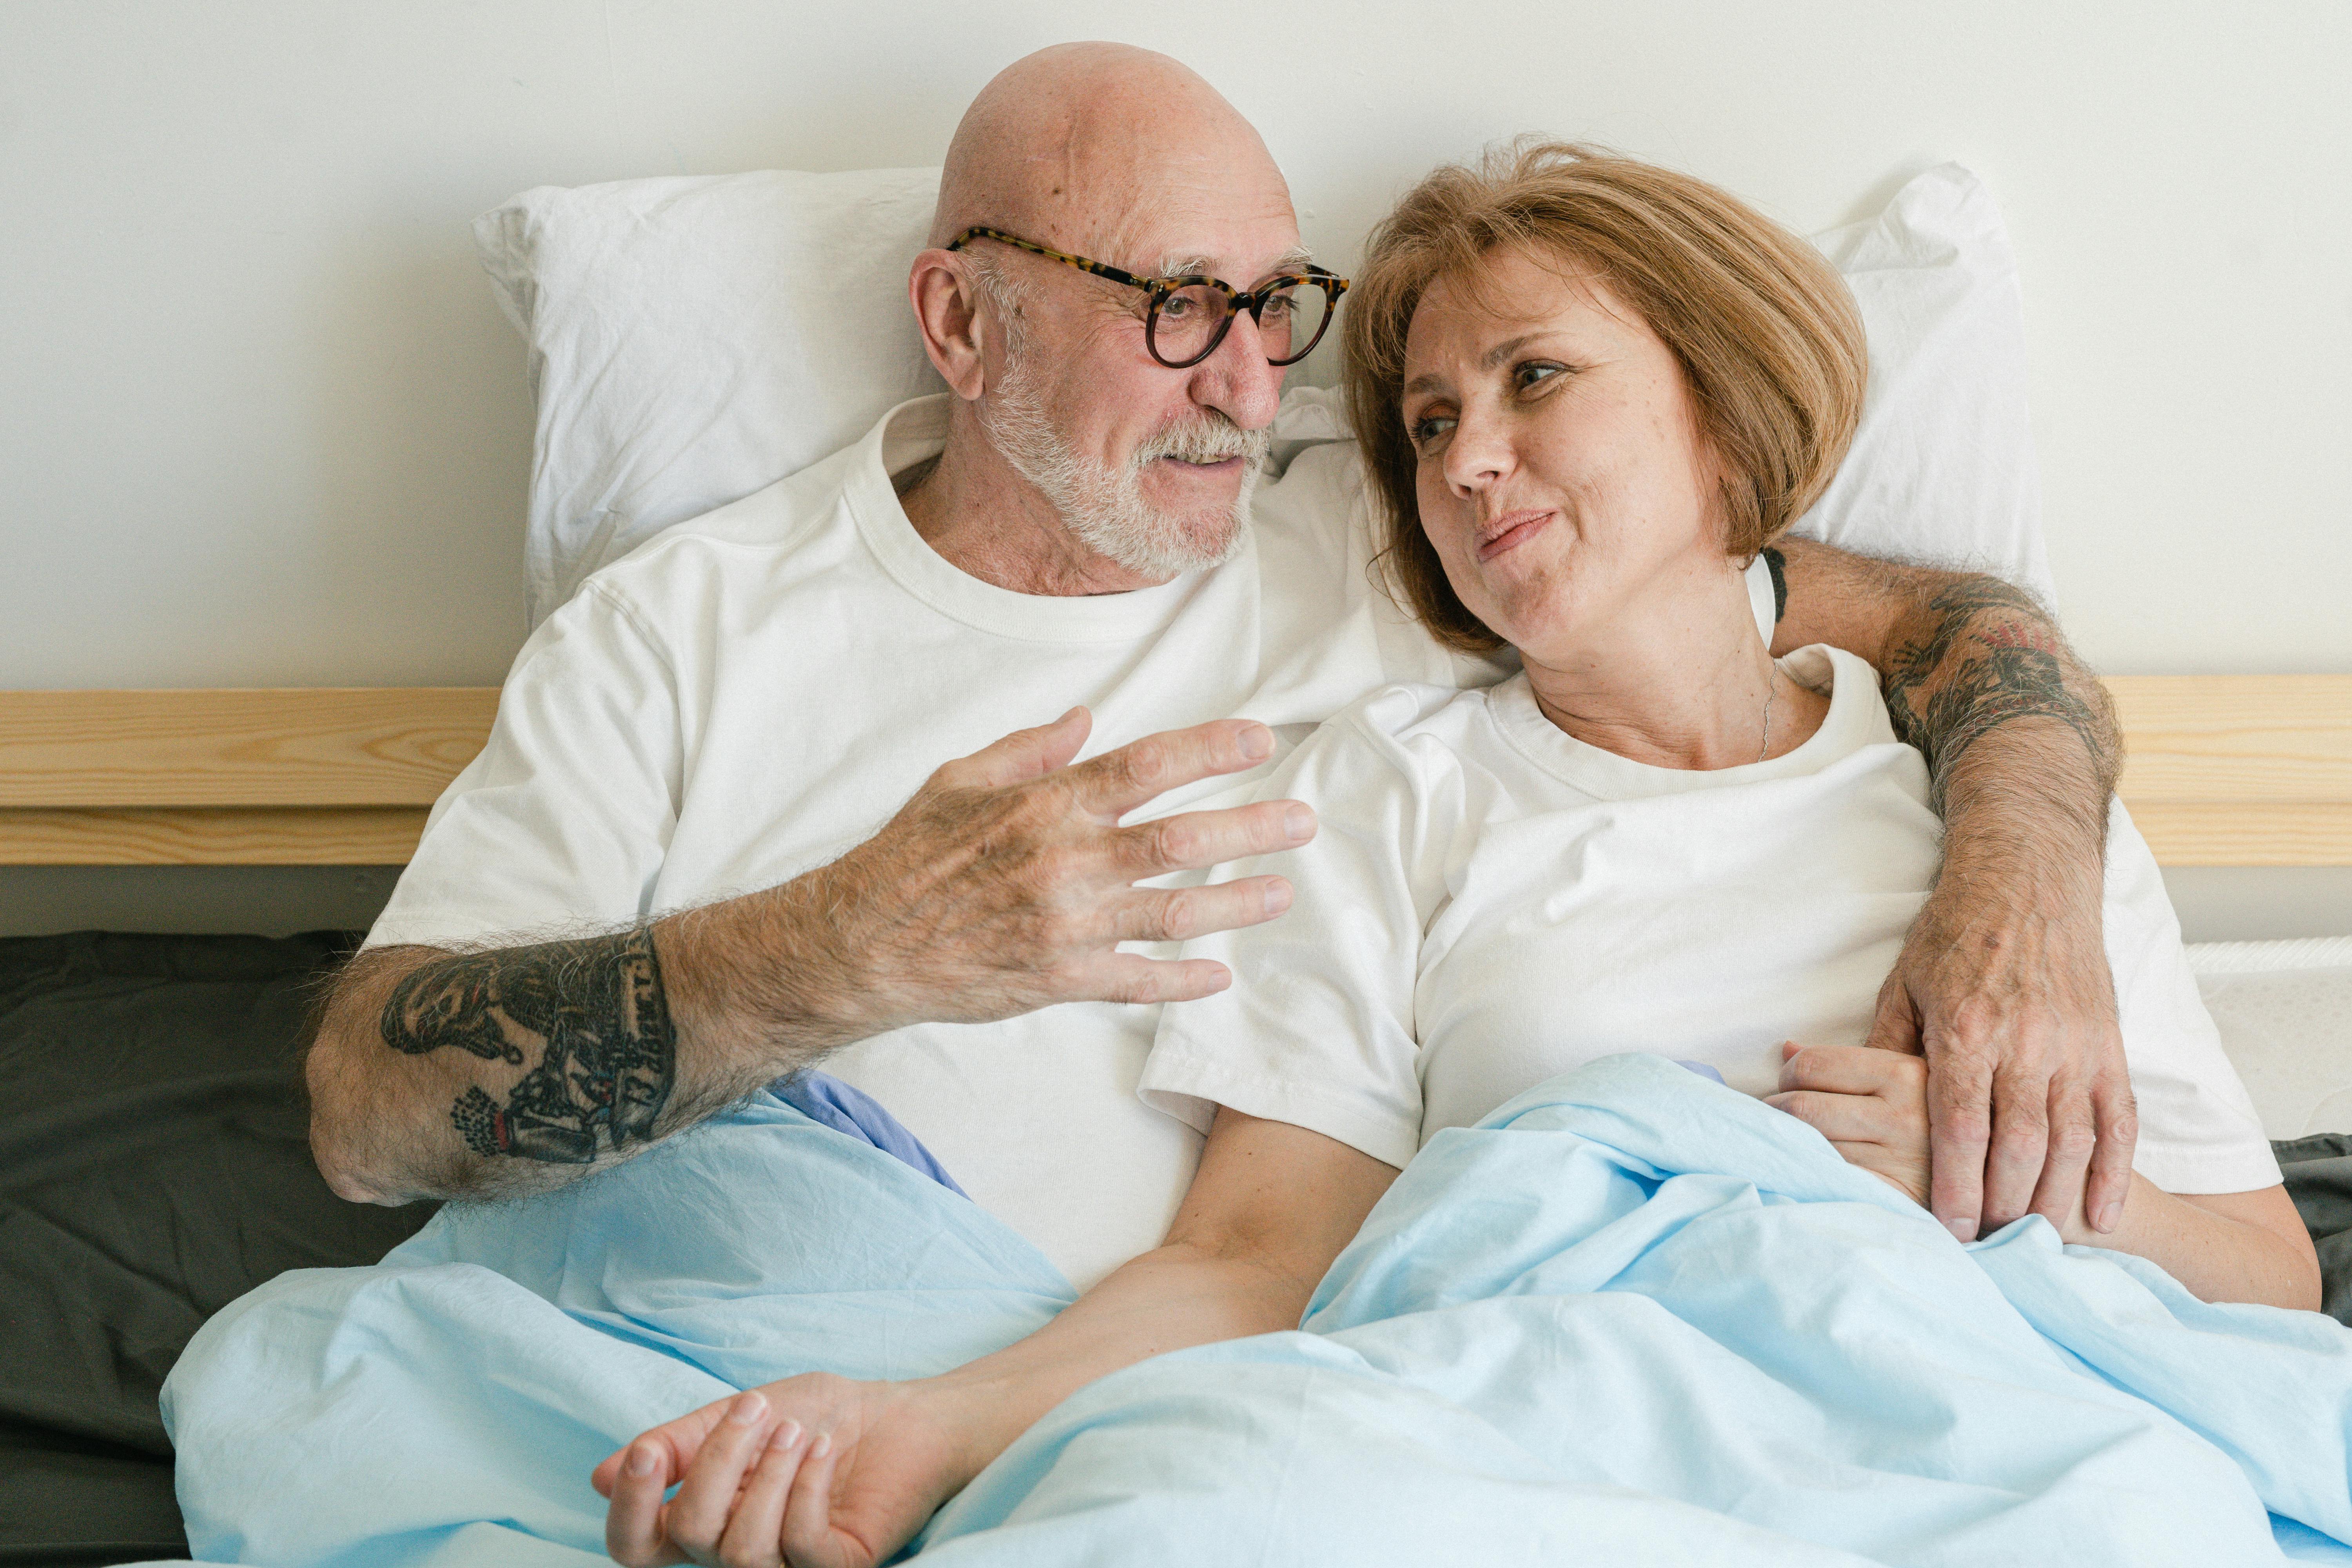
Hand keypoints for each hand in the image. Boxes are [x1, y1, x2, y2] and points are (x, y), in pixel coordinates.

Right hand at [594, 1376, 972, 1567]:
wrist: (901, 1416)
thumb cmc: (816, 1415)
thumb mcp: (734, 1417)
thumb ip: (676, 1445)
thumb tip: (600, 1477)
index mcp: (701, 1521)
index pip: (635, 1548)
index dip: (628, 1511)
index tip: (644, 1454)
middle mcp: (732, 1554)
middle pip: (689, 1533)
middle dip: (718, 1460)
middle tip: (756, 1408)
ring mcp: (785, 1567)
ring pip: (744, 1548)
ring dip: (769, 1472)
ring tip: (798, 1430)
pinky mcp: (837, 1566)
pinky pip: (802, 1543)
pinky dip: (810, 1486)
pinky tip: (827, 1450)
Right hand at [785, 707, 1315, 1035]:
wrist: (863, 944)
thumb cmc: (908, 857)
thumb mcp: (959, 781)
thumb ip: (1029, 749)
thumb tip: (1086, 719)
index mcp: (1045, 806)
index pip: (1146, 767)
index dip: (1211, 751)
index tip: (1261, 741)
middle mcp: (1066, 863)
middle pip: (1181, 840)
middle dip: (1251, 829)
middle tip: (1302, 822)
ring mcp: (1067, 926)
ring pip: (1175, 912)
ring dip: (1237, 903)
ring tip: (1282, 892)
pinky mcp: (1060, 979)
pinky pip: (1138, 982)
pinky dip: (1182, 981)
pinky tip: (1219, 976)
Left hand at [1767, 1042, 1931, 1208]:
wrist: (1996, 1175)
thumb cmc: (1944, 1111)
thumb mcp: (1909, 1067)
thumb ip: (1852, 1057)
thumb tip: (1788, 1048)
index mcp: (1907, 1073)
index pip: (1812, 1065)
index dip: (1789, 1075)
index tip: (1791, 1085)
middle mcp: (1906, 1116)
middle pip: (1802, 1107)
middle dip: (1780, 1112)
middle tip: (1784, 1117)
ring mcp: (1902, 1161)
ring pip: (1812, 1147)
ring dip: (1797, 1146)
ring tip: (1807, 1142)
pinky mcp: (1900, 1198)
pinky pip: (1832, 1181)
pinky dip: (1820, 1174)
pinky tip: (1825, 1171)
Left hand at [1865, 878, 2135, 1242]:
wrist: (2028, 881)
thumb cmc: (1956, 934)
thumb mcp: (1905, 985)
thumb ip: (1885, 1046)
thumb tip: (1846, 1096)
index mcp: (1966, 1031)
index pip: (1959, 1127)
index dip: (1956, 1188)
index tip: (1949, 1231)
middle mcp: (2024, 1042)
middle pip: (2016, 1145)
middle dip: (2000, 1205)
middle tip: (1985, 1245)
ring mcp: (2074, 1046)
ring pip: (2070, 1141)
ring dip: (2053, 1198)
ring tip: (2032, 1240)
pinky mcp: (2108, 1047)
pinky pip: (2120, 1121)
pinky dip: (2114, 1172)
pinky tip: (2104, 1213)